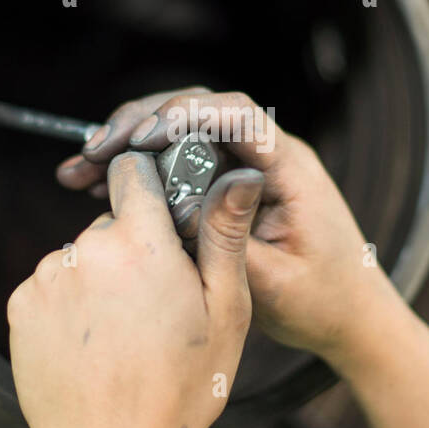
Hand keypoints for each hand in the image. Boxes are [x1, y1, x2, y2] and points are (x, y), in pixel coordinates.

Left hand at [9, 151, 264, 427]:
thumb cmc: (179, 390)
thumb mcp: (225, 312)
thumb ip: (225, 235)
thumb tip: (240, 175)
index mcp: (141, 243)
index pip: (133, 171)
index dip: (152, 187)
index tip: (166, 219)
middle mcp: (85, 249)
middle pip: (111, 224)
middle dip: (133, 249)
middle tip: (157, 304)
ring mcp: (47, 277)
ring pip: (81, 257)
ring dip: (100, 279)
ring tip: (124, 334)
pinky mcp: (20, 306)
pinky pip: (52, 287)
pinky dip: (70, 305)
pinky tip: (93, 345)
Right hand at [55, 90, 405, 366]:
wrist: (351, 317)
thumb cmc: (323, 301)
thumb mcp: (275, 283)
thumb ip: (230, 240)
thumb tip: (177, 204)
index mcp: (289, 167)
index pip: (237, 113)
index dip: (183, 115)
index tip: (138, 140)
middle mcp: (267, 154)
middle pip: (198, 110)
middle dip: (139, 123)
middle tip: (89, 152)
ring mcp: (247, 167)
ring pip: (181, 133)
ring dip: (130, 145)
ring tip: (78, 171)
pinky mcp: (229, 186)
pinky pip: (181, 162)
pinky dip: (141, 170)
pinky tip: (100, 187)